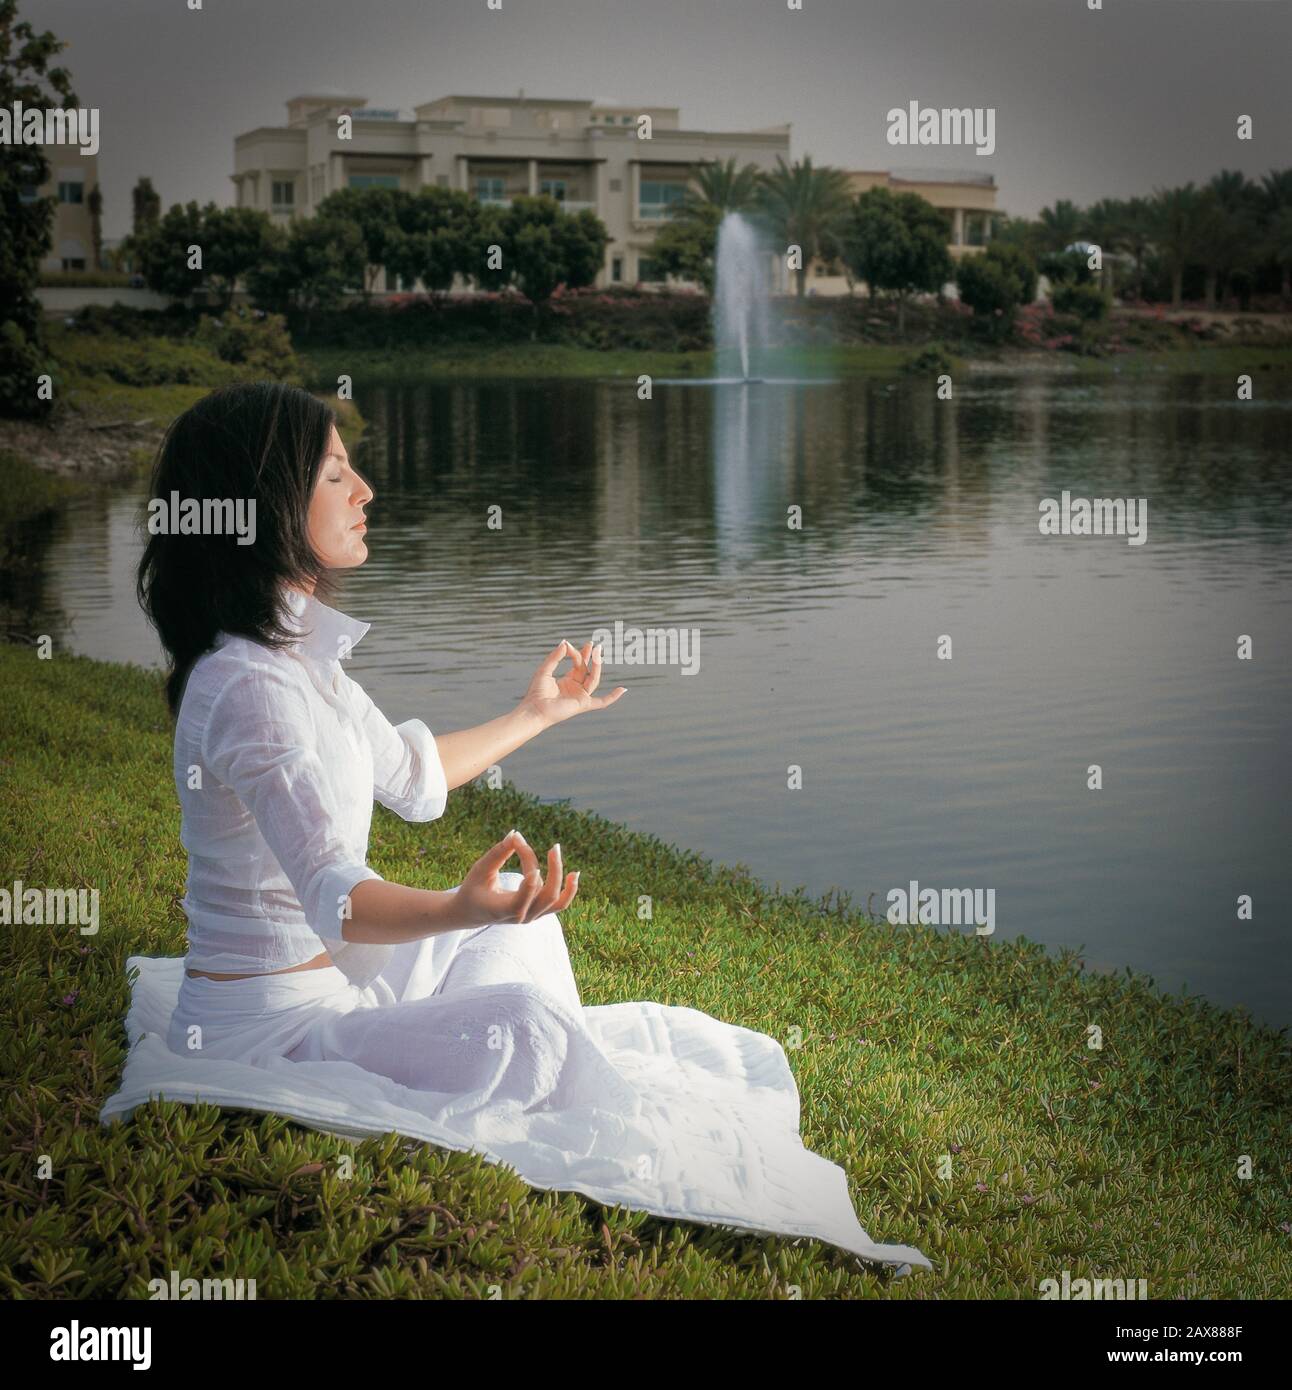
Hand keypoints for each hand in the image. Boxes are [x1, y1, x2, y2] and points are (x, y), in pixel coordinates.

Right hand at [456, 828, 579, 927]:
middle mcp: (521, 916)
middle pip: (547, 895)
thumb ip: (498, 853)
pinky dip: (569, 891)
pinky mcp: (537, 912)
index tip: (531, 860)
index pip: (524, 898)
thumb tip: (516, 834)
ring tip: (565, 857)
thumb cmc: (474, 888)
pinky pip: (559, 904)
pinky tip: (574, 874)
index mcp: (503, 909)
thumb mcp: (481, 870)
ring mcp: (531, 917)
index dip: (529, 878)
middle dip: (554, 870)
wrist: (471, 912)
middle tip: (554, 847)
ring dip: (563, 878)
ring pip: (556, 900)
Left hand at [520, 639, 625, 728]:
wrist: (535, 709)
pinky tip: (623, 689)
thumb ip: (556, 656)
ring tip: (597, 651)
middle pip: (587, 670)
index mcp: (567, 681)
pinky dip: (612, 697)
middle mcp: (576, 689)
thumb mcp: (545, 669)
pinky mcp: (583, 704)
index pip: (578, 665)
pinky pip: (601, 702)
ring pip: (594, 679)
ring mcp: (581, 696)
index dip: (576, 654)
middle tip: (593, 644)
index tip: (568, 646)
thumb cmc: (536, 692)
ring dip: (596, 666)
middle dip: (590, 657)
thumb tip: (566, 642)